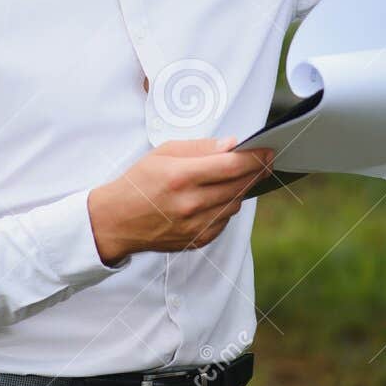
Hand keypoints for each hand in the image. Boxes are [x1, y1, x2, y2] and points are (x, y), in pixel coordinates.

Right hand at [88, 137, 274, 263]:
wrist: (116, 220)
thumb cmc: (139, 181)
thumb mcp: (164, 153)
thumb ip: (201, 148)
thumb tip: (232, 145)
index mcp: (181, 177)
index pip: (231, 166)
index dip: (255, 158)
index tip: (268, 150)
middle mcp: (190, 204)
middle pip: (238, 186)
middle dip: (256, 171)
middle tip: (265, 161)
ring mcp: (194, 226)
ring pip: (235, 204)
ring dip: (240, 189)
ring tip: (237, 176)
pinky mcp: (196, 240)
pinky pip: (224, 221)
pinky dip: (226, 207)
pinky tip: (217, 197)